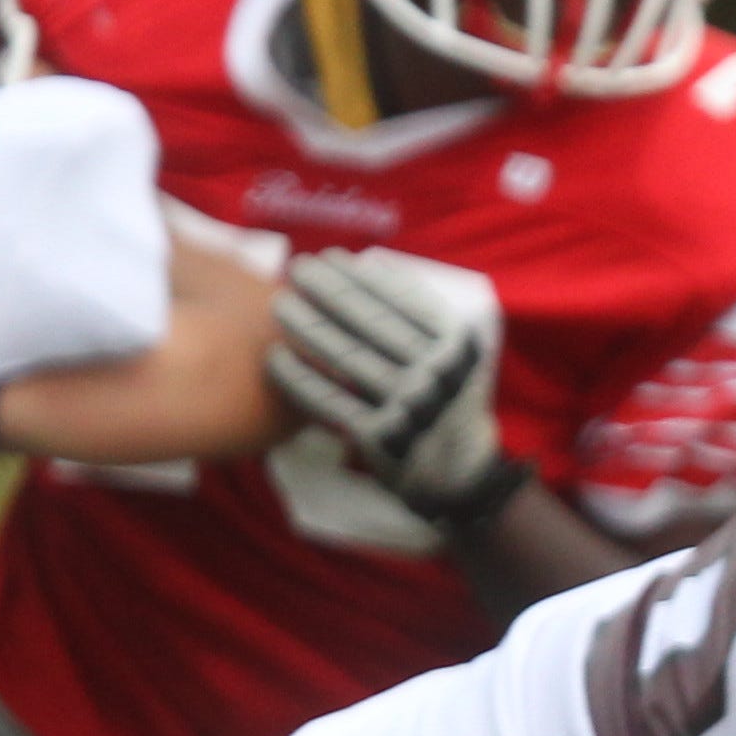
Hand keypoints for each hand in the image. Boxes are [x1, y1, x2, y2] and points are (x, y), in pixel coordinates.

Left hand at [269, 248, 509, 524]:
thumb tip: (371, 265)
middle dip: (329, 290)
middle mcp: (435, 373)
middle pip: (370, 322)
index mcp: (456, 346)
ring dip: (307, 326)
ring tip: (279, 304)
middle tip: (297, 268)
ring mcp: (408, 407)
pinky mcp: (380, 438)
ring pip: (347, 357)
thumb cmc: (448, 405)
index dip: (362, 275)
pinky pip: (330, 402)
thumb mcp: (458, 357)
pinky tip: (275, 357)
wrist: (460, 478)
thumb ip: (425, 317)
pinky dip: (300, 378)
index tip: (331, 257)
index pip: (402, 299)